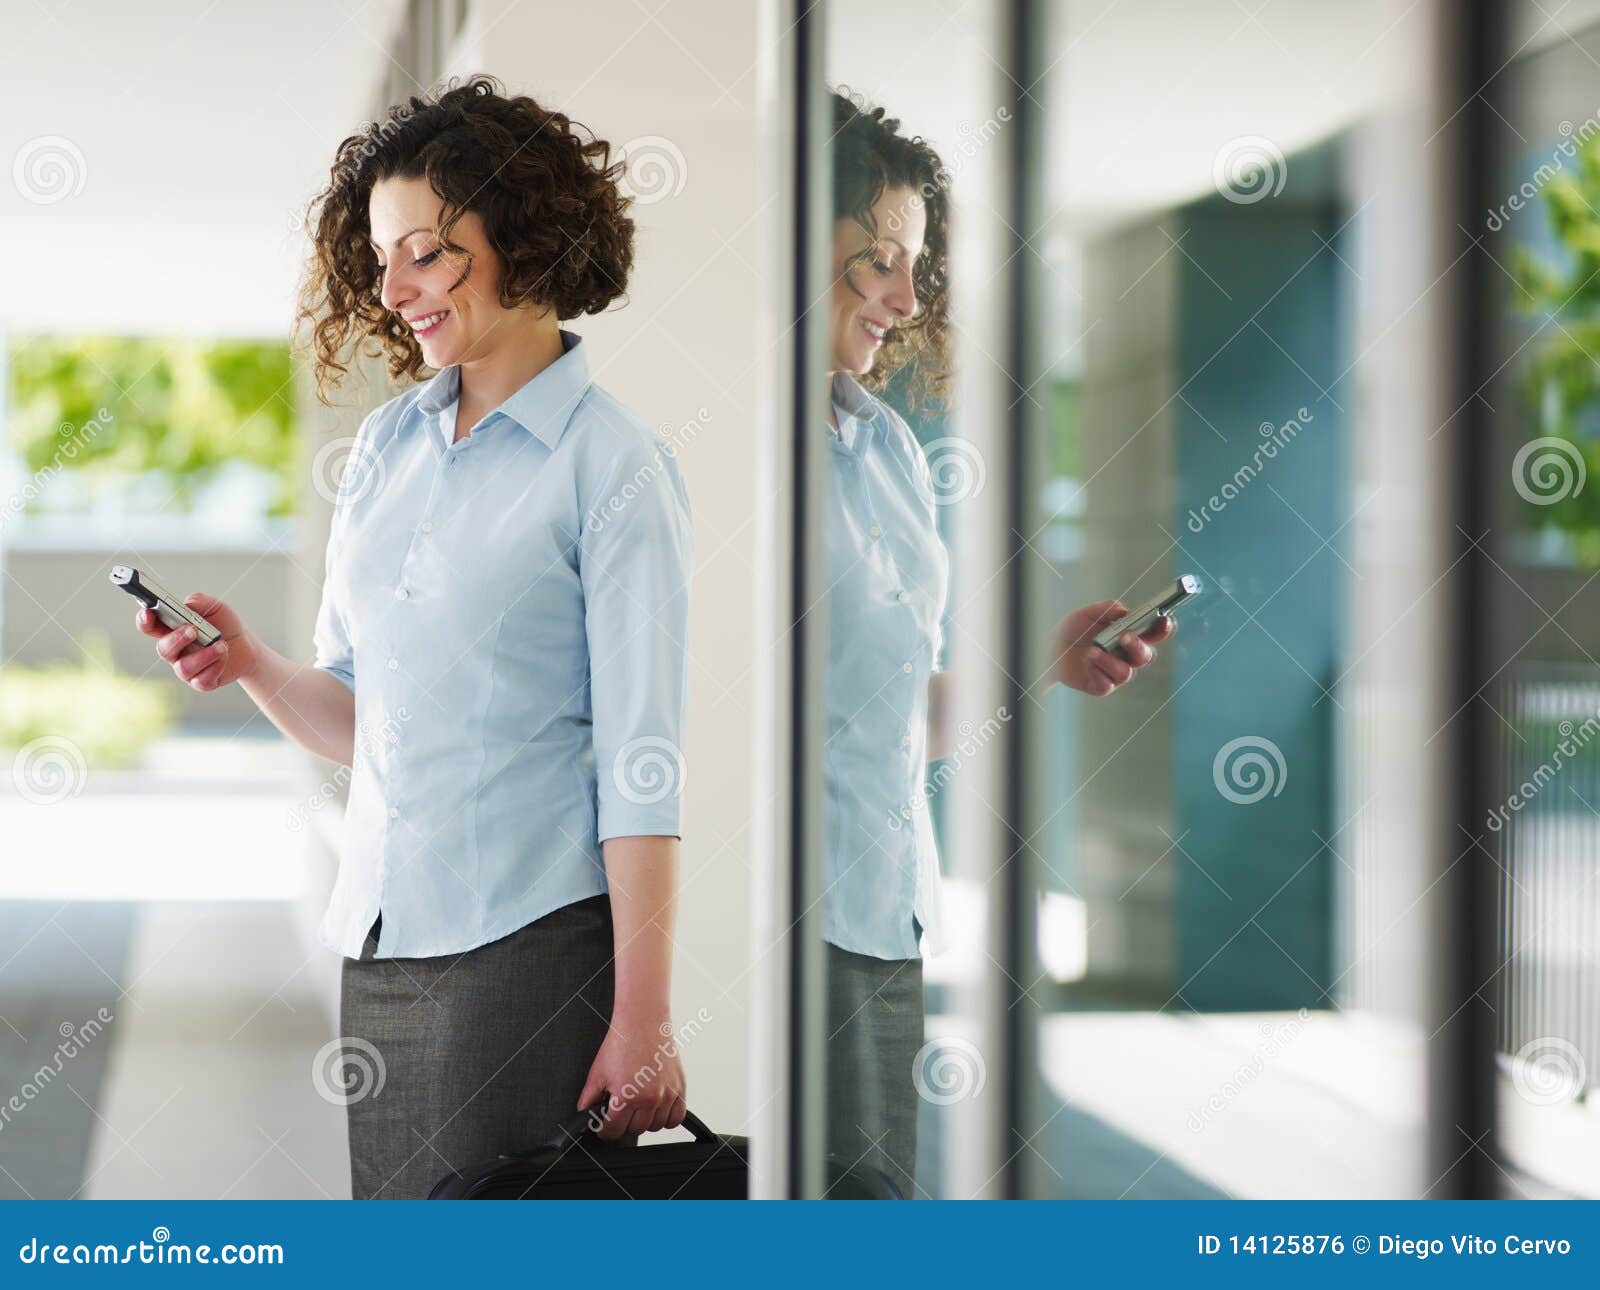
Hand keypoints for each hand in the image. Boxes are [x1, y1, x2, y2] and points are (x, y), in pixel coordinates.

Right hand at [135, 592, 258, 692]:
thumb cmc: (224, 625)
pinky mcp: (201, 682)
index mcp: (171, 629)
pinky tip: (224, 656)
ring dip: (204, 655)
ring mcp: (186, 668)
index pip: (150, 626)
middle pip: (163, 649)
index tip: (148, 613)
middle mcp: (175, 650)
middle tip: (193, 630)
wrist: (246, 645)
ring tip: (221, 645)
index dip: (144, 620)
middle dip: (177, 639)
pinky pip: (201, 681)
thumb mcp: (216, 607)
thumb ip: (199, 602)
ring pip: (183, 668)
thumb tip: (186, 604)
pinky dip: (215, 667)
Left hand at [576, 1010, 686, 1141]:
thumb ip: (588, 1101)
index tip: (605, 1126)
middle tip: (620, 1111)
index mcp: (626, 1096)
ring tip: (638, 1107)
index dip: (605, 1131)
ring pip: (656, 1126)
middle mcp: (649, 1098)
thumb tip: (584, 1121)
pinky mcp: (680, 1087)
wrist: (643, 1022)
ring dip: (645, 1121)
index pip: (614, 1131)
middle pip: (635, 1130)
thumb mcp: (598, 1073)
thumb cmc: (621, 1043)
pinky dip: (667, 1118)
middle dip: (624, 1124)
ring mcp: (667, 1093)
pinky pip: (677, 1117)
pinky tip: (657, 1109)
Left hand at [1052, 598, 1175, 696]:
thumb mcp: (1087, 613)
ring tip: (1091, 651)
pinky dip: (1097, 673)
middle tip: (1124, 636)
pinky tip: (1086, 663)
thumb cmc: (1073, 630)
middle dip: (1137, 646)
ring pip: (1125, 673)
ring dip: (1109, 661)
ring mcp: (1114, 672)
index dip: (1163, 628)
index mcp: (1129, 635)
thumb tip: (1124, 611)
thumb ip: (1107, 609)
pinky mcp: (1101, 686)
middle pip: (1144, 656)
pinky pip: (1107, 685)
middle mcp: (1126, 655)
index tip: (1164, 620)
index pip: (1153, 633)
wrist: (1050, 649)